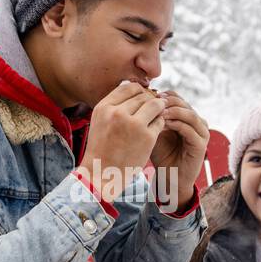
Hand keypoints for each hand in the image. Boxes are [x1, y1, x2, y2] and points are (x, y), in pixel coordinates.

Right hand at [79, 81, 166, 202]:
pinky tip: (155, 131)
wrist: (102, 174)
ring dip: (158, 110)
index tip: (142, 100)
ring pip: (155, 105)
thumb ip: (114, 105)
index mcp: (104, 107)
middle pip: (143, 96)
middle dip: (150, 101)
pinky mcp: (147, 137)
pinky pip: (160, 121)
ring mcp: (133, 125)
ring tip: (155, 117)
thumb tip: (135, 89)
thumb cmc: (102, 148)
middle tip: (153, 109)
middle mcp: (118, 113)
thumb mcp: (100, 121)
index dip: (139, 92)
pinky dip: (160, 123)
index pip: (129, 87)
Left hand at [148, 90, 208, 213]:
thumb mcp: (154, 132)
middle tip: (153, 102)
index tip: (148, 96)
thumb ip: (152, 117)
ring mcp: (201, 133)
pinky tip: (163, 124)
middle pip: (184, 103)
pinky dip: (176, 124)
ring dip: (173, 111)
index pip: (177, 98)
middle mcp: (197, 123)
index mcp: (186, 117)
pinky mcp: (201, 145)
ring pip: (189, 114)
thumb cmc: (161, 156)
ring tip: (158, 111)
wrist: (169, 178)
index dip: (164, 95)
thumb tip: (140, 99)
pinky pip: (190, 129)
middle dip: (168, 101)